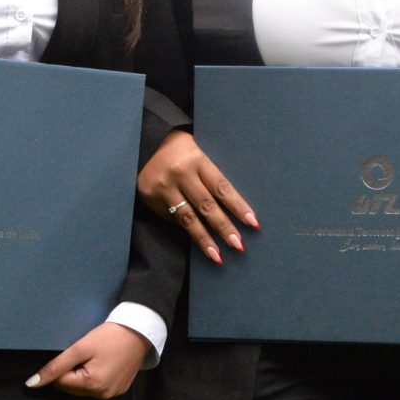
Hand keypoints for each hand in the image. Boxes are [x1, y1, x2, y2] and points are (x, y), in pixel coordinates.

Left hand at [27, 322, 150, 399]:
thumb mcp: (80, 348)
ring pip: (85, 388)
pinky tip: (105, 362)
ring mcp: (113, 393)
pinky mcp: (120, 389)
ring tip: (96, 356)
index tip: (76, 352)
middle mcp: (103, 395)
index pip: (61, 382)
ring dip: (84, 375)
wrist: (141, 330)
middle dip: (73, 372)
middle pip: (73, 387)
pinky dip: (96, 376)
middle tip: (86, 353)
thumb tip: (32, 383)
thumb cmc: (110, 336)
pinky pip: (99, 387)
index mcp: (93, 385)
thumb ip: (56, 366)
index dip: (63, 366)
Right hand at [138, 130, 257, 263]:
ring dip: (204, 239)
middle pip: (207, 205)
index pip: (222, 188)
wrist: (146, 144)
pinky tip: (198, 242)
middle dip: (224, 227)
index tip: (252, 222)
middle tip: (238, 244)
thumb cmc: (183, 152)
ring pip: (188, 218)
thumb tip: (232, 210)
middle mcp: (180, 174)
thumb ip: (211, 178)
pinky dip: (186, 230)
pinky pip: (172, 218)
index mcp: (197, 160)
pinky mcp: (151, 197)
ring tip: (217, 256)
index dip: (238, 206)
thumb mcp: (200, 156)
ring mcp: (164, 187)